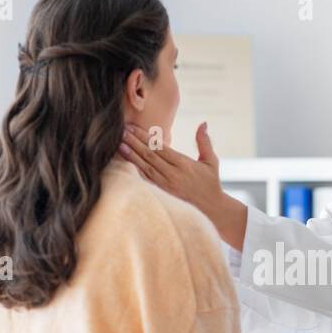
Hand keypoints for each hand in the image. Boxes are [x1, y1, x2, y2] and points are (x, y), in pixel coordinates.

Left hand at [119, 122, 247, 249]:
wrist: (212, 209)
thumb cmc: (211, 183)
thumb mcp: (211, 161)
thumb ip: (204, 142)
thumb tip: (203, 123)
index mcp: (183, 164)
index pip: (160, 147)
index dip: (145, 136)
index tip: (133, 127)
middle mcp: (173, 174)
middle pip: (150, 155)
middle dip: (134, 142)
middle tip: (121, 131)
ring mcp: (166, 185)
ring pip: (145, 167)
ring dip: (131, 155)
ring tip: (119, 145)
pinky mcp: (162, 194)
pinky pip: (146, 181)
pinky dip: (136, 171)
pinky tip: (125, 163)